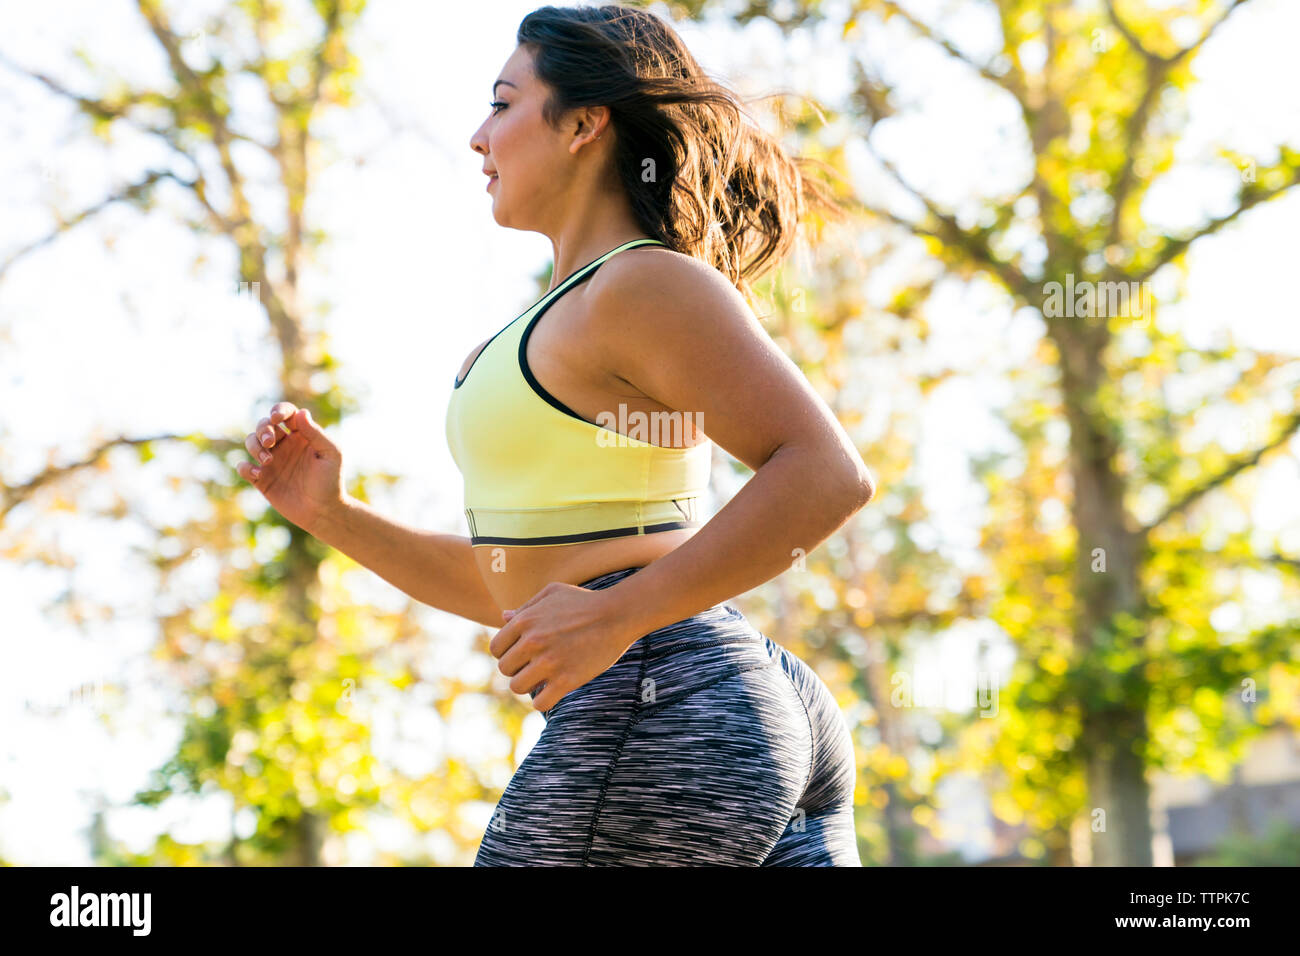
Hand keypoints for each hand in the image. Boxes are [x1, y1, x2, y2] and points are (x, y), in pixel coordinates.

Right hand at [234, 402, 344, 533]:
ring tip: (268, 460)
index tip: (276, 418)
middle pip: (264, 425)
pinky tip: (258, 474)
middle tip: (270, 442)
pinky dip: (245, 467)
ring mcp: (271, 461)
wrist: (323, 512)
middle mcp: (284, 445)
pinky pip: (244, 467)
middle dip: (262, 429)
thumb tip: (301, 412)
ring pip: (251, 442)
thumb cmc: (331, 481)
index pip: (286, 414)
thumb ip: (316, 433)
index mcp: (301, 435)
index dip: (278, 411)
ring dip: (254, 446)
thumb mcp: (331, 454)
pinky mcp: (262, 479)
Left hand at [489, 581, 642, 712]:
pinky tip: (553, 691)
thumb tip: (504, 618)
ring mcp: (549, 662)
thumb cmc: (585, 601)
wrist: (617, 615)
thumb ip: (526, 606)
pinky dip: (543, 701)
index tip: (522, 654)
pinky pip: (540, 703)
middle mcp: (532, 642)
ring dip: (528, 686)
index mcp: (525, 621)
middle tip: (534, 666)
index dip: (506, 653)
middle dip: (517, 669)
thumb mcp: (553, 593)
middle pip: (505, 669)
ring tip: (543, 679)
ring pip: (518, 687)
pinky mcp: (566, 680)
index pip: (496, 649)